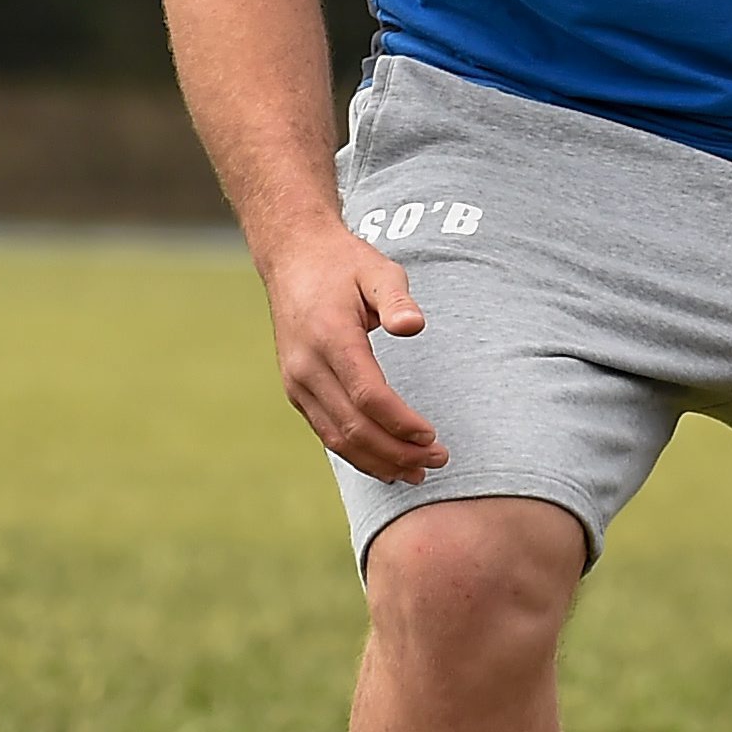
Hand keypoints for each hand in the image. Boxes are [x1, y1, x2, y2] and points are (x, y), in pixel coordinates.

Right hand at [261, 228, 442, 482]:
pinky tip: (387, 465)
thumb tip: (413, 326)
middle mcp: (307, 366)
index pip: (368, 395)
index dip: (400, 422)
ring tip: (417, 473)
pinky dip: (357, 455)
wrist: (293, 258)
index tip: (432, 435)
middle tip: (438, 460)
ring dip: (378, 462)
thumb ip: (397, 298)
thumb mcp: (378, 269)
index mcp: (330, 337)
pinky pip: (327, 433)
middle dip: (397, 451)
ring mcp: (297, 382)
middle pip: (354, 427)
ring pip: (337, 439)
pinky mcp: (296, 391)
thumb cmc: (344, 265)